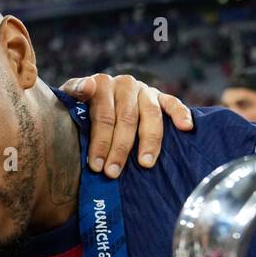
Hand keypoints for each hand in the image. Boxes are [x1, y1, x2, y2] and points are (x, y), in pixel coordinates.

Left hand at [59, 73, 192, 176]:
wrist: (92, 96)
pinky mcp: (160, 96)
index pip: (103, 116)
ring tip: (145, 164)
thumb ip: (74, 92)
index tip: (95, 166)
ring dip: (149, 141)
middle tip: (113, 172)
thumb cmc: (80, 106)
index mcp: (102, 84)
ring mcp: (144, 90)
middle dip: (120, 148)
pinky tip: (186, 127)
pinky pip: (172, 103)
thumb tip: (87, 86)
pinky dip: (180, 113)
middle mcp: (125, 85)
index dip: (100, 142)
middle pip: (126, 119)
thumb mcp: (69, 99)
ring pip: (150, 114)